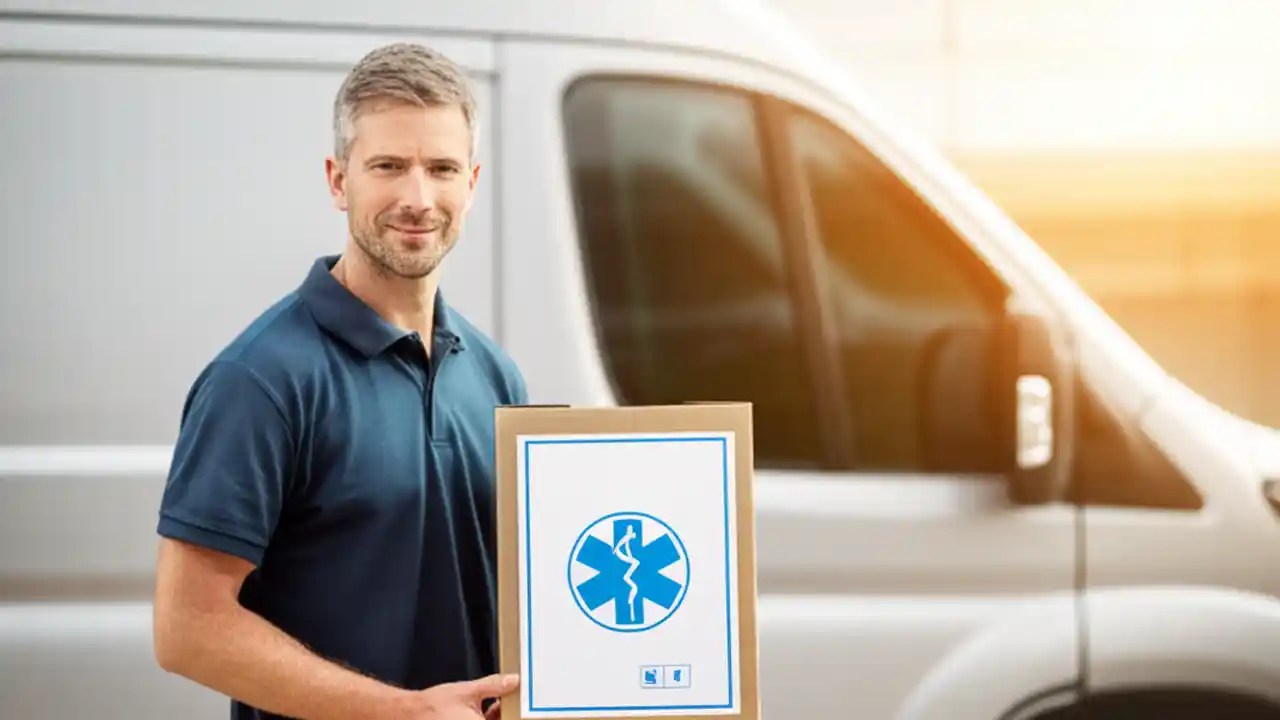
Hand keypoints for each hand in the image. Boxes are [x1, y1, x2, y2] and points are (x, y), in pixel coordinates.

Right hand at [392, 673, 517, 718]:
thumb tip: (512, 681)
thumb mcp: (468, 691)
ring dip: (491, 718)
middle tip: (503, 703)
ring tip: (492, 706)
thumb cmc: (433, 706)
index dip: (511, 714)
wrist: (407, 715)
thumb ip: (493, 686)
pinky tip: (478, 712)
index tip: (515, 707)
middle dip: (501, 715)